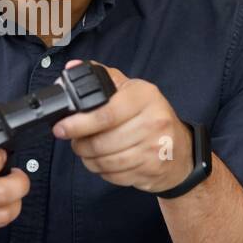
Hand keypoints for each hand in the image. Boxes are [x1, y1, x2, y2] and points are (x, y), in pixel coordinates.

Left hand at [52, 60, 192, 193]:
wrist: (181, 152)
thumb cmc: (151, 117)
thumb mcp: (132, 90)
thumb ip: (103, 77)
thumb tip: (73, 67)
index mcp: (145, 96)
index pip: (106, 113)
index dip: (79, 123)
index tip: (61, 128)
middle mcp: (153, 121)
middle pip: (103, 141)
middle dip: (80, 144)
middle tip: (75, 142)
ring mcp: (154, 148)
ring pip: (107, 161)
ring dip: (89, 159)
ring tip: (87, 152)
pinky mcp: (152, 170)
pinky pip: (115, 175)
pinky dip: (102, 171)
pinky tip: (103, 163)